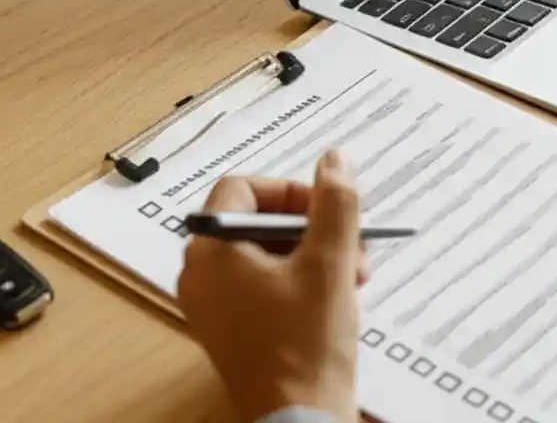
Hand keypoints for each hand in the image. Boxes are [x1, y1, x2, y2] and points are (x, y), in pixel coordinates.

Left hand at [178, 150, 362, 422]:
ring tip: (355, 274)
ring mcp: (214, 304)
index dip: (291, 191)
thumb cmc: (306, 345)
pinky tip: (338, 296)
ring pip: (266, 252)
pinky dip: (301, 279)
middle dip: (313, 226)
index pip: (242, 189)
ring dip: (315, 252)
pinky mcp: (232, 327)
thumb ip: (335, 203)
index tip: (328, 209)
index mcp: (211, 252)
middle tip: (352, 244)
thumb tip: (335, 159)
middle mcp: (201, 274)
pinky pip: (264, 283)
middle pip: (256, 220)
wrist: (299, 417)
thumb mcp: (330, 263)